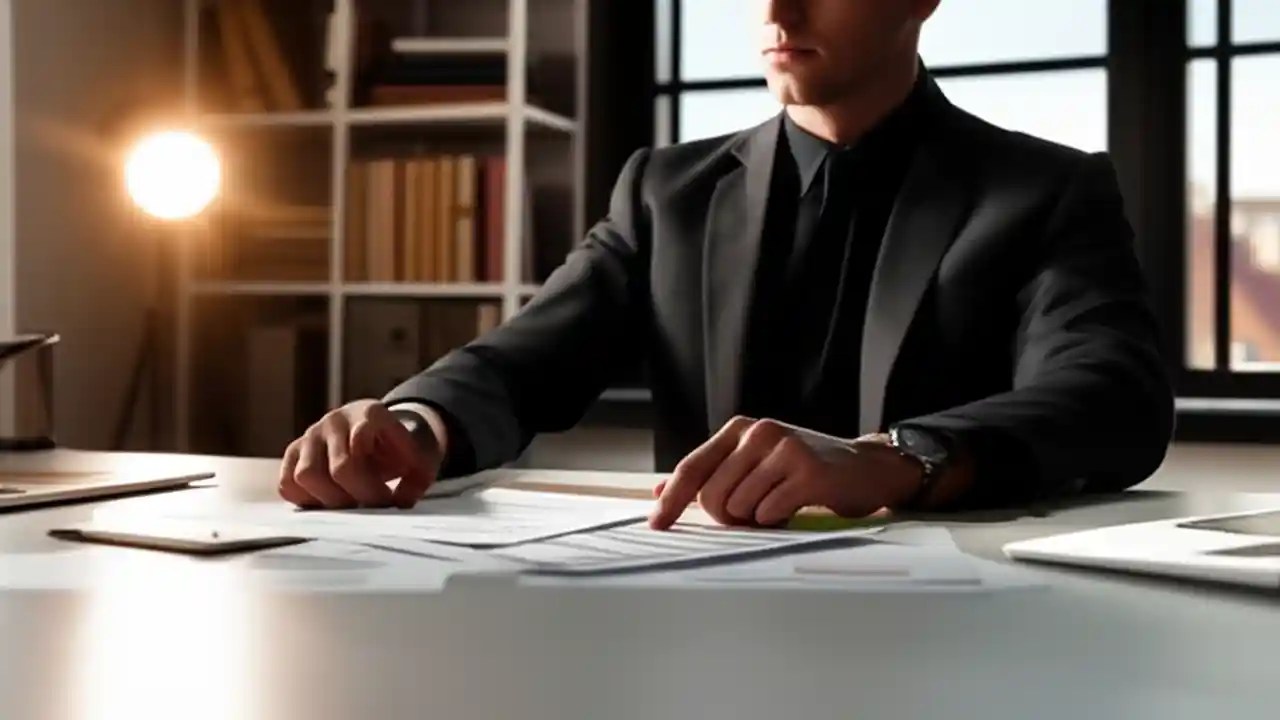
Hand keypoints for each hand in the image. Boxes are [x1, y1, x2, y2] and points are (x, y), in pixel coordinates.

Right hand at [278, 400, 446, 509]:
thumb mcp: (421, 458)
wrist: (382, 435)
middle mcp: (336, 419)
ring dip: (329, 500)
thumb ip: (418, 478)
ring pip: (305, 475)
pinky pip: (287, 483)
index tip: (389, 500)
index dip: (374, 485)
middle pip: (338, 468)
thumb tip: (401, 501)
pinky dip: (305, 499)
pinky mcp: (295, 452)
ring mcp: (311, 434)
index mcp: (370, 413)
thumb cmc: (399, 450)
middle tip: (371, 507)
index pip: (362, 448)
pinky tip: (329, 502)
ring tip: (350, 505)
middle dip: (357, 496)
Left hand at [649, 416, 924, 528]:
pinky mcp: (807, 471)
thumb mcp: (753, 463)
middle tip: (753, 514)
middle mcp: (758, 432)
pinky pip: (769, 512)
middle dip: (726, 517)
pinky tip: (794, 507)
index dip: (671, 499)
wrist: (865, 468)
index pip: (692, 467)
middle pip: (712, 495)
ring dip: (756, 519)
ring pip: (739, 507)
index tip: (656, 524)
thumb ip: (710, 474)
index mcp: (738, 429)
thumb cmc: (804, 469)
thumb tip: (658, 490)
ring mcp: (784, 448)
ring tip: (779, 505)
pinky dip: (777, 520)